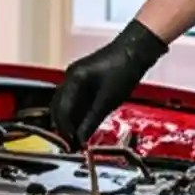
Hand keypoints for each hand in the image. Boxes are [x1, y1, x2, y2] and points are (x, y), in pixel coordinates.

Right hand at [50, 20, 167, 145]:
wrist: (136, 49)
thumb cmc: (124, 68)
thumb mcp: (108, 100)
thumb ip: (92, 121)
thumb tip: (82, 138)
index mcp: (74, 80)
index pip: (61, 111)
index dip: (65, 130)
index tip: (71, 144)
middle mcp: (71, 77)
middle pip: (59, 108)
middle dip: (64, 127)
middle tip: (72, 144)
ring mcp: (76, 77)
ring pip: (66, 104)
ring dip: (71, 120)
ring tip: (78, 136)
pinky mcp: (85, 79)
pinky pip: (75, 99)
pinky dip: (78, 112)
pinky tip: (84, 123)